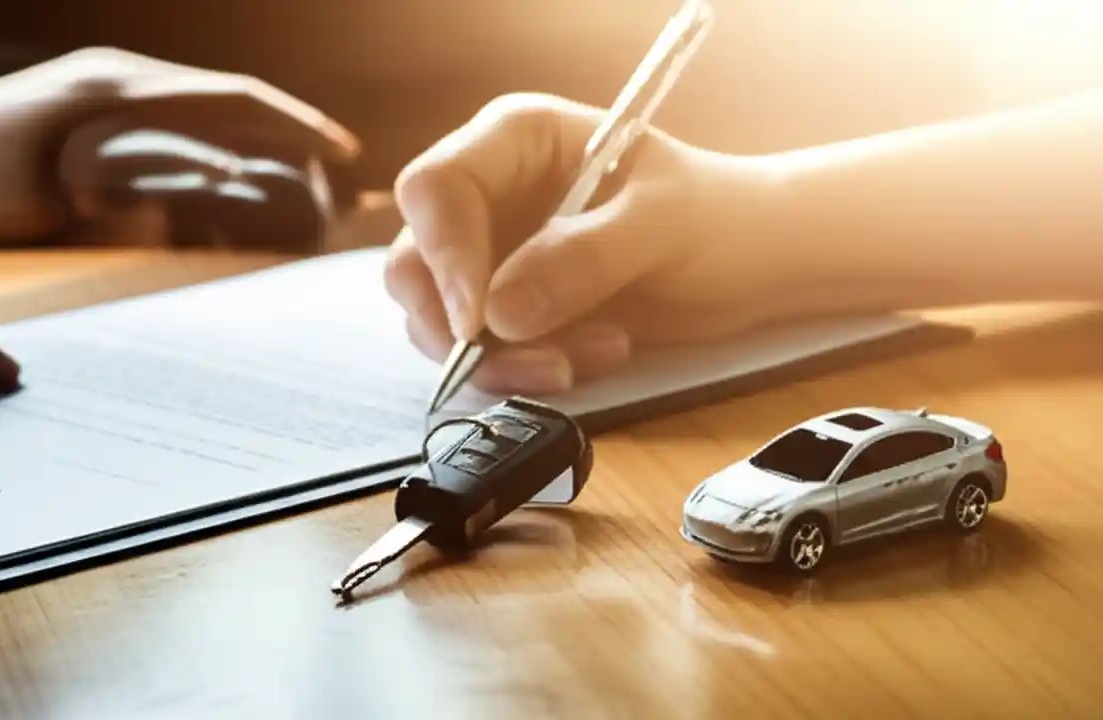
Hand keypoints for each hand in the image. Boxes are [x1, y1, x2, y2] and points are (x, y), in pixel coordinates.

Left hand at [0, 47, 358, 239]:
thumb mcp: (55, 196)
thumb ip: (139, 193)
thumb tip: (219, 194)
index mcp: (118, 89)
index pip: (232, 98)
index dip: (295, 125)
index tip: (341, 154)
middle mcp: (114, 78)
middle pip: (224, 98)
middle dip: (285, 133)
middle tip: (329, 176)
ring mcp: (95, 89)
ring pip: (197, 110)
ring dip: (247, 140)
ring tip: (289, 177)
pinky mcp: (78, 109)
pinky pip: (165, 122)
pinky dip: (206, 147)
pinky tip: (215, 176)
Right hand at [385, 93, 789, 394]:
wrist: (752, 262)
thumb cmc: (716, 218)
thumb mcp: (662, 227)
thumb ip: (581, 260)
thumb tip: (499, 314)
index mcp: (515, 140)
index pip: (435, 188)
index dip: (444, 255)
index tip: (479, 322)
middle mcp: (489, 195)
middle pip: (415, 262)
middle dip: (460, 328)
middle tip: (538, 365)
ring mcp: (491, 255)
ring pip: (438, 319)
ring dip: (502, 359)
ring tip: (591, 357)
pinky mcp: (505, 310)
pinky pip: (480, 352)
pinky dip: (525, 370)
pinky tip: (594, 356)